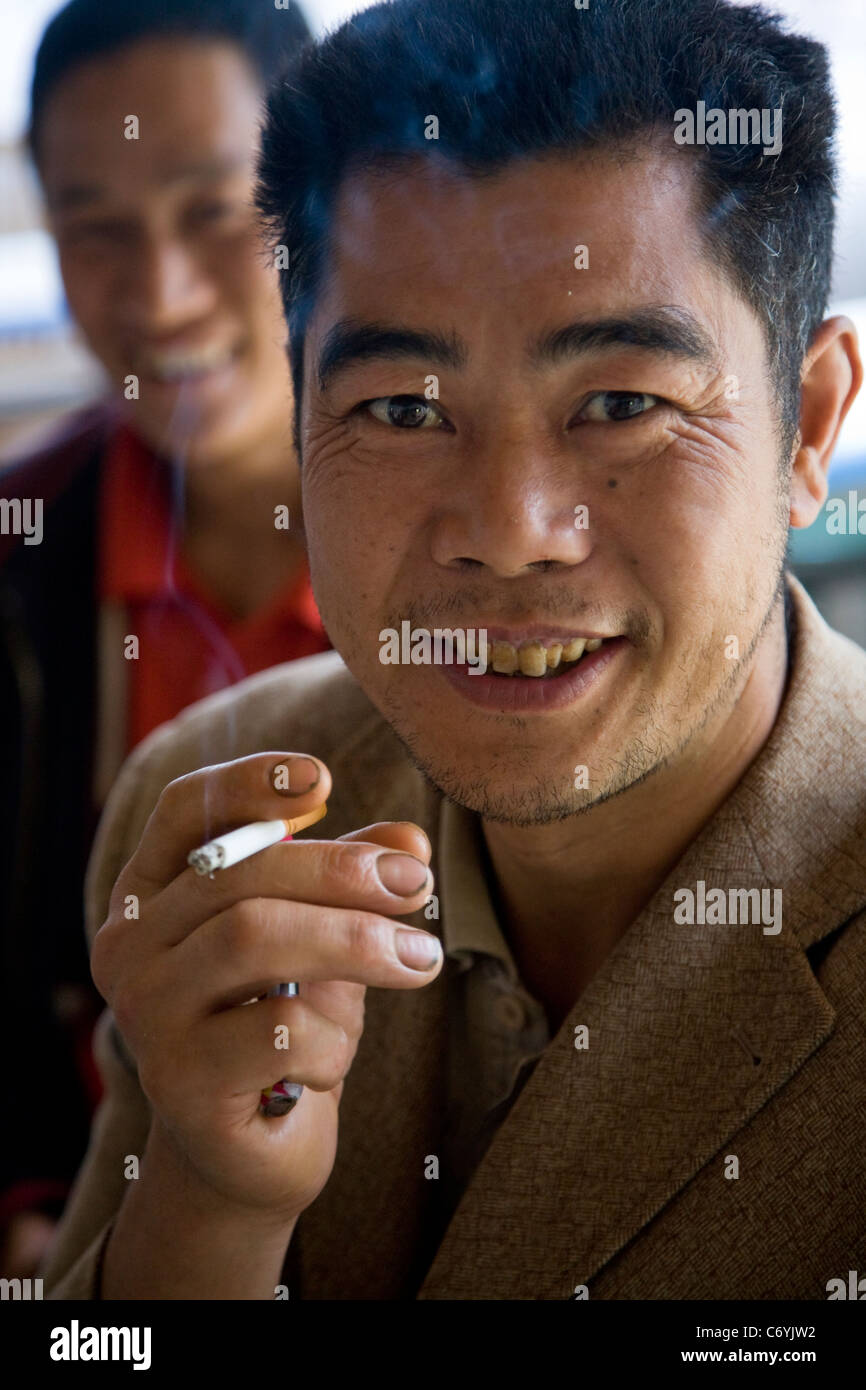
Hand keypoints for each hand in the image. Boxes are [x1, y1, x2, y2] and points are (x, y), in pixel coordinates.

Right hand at [90, 751, 440, 1227]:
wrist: (252, 1149)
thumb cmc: (282, 1020)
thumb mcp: (325, 935)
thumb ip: (357, 881)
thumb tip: (412, 839)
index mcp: (152, 891)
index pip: (184, 809)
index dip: (249, 783)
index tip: (323, 778)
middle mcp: (131, 945)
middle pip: (237, 871)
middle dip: (342, 870)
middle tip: (417, 883)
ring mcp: (146, 1014)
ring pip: (252, 936)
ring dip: (355, 940)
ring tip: (421, 959)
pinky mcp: (178, 1082)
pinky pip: (277, 1031)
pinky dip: (333, 1038)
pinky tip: (335, 1060)